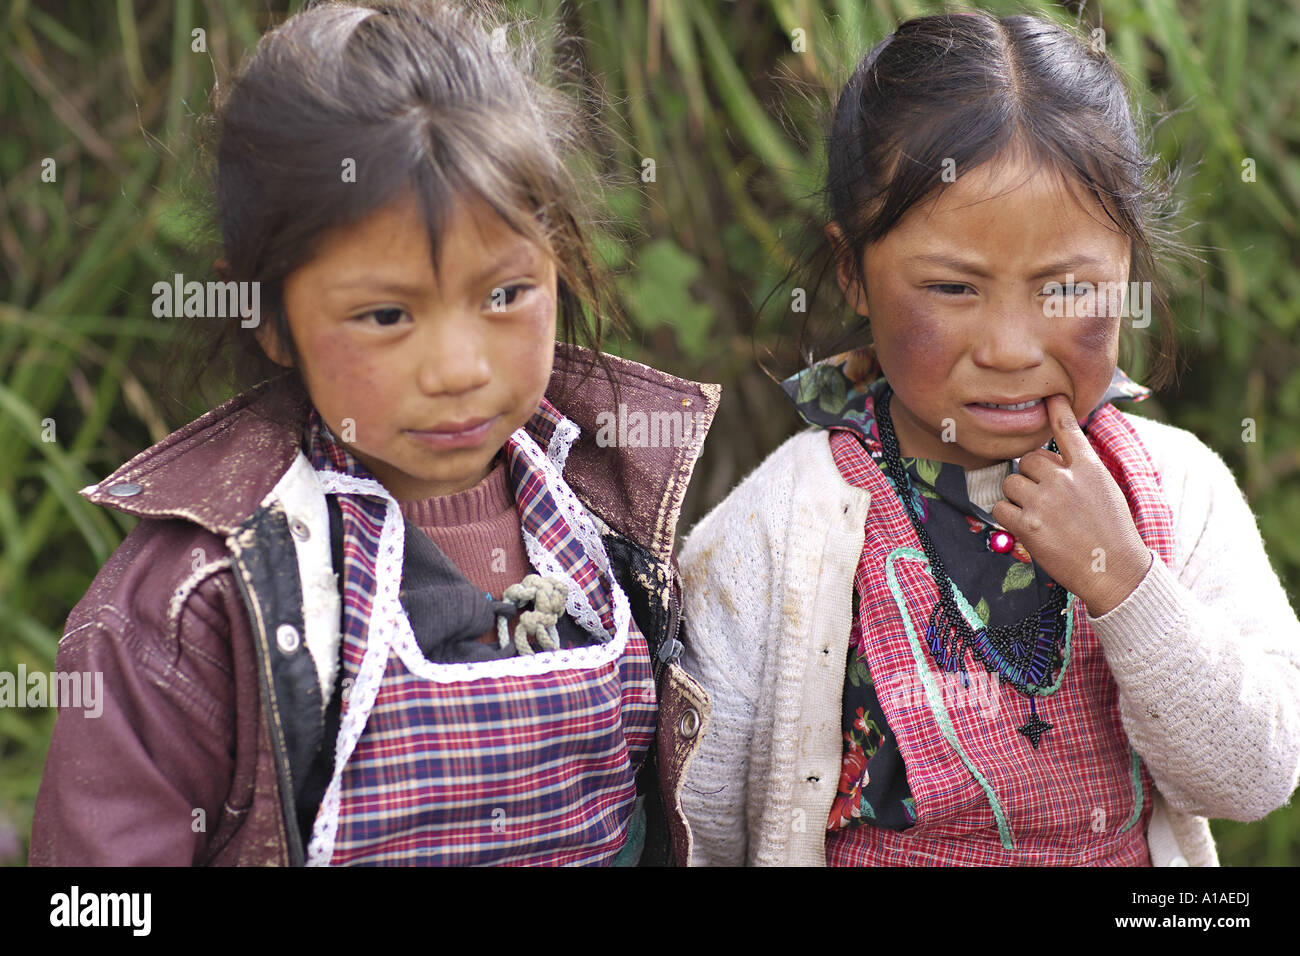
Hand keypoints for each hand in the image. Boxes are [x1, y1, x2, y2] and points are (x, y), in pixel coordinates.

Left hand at [990, 394, 1152, 615]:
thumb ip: (1079, 469)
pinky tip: (1027, 528)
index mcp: (1088, 468)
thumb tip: (1050, 457)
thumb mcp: (1105, 490)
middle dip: (1030, 476)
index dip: (1056, 410)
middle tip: (1046, 500)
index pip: (1067, 430)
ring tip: (1040, 516)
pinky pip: (1000, 508)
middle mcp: (1065, 479)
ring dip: (1018, 498)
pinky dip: (1008, 518)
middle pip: (1027, 460)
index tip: (1050, 396)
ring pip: (1011, 483)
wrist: (1114, 570)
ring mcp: (1044, 501)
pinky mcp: (1028, 524)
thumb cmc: (1111, 532)